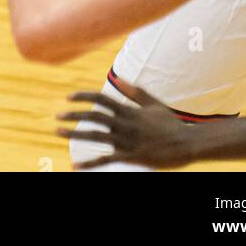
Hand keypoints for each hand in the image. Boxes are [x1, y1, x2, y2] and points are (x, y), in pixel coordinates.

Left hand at [57, 81, 198, 168]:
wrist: (188, 143)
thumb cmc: (171, 122)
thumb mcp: (152, 103)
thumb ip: (134, 92)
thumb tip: (118, 79)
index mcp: (128, 110)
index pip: (100, 99)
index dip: (82, 97)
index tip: (68, 98)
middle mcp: (124, 124)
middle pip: (93, 116)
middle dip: (73, 115)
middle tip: (57, 116)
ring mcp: (127, 141)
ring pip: (95, 136)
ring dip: (74, 134)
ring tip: (57, 132)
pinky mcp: (130, 156)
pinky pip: (105, 160)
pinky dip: (89, 164)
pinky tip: (75, 166)